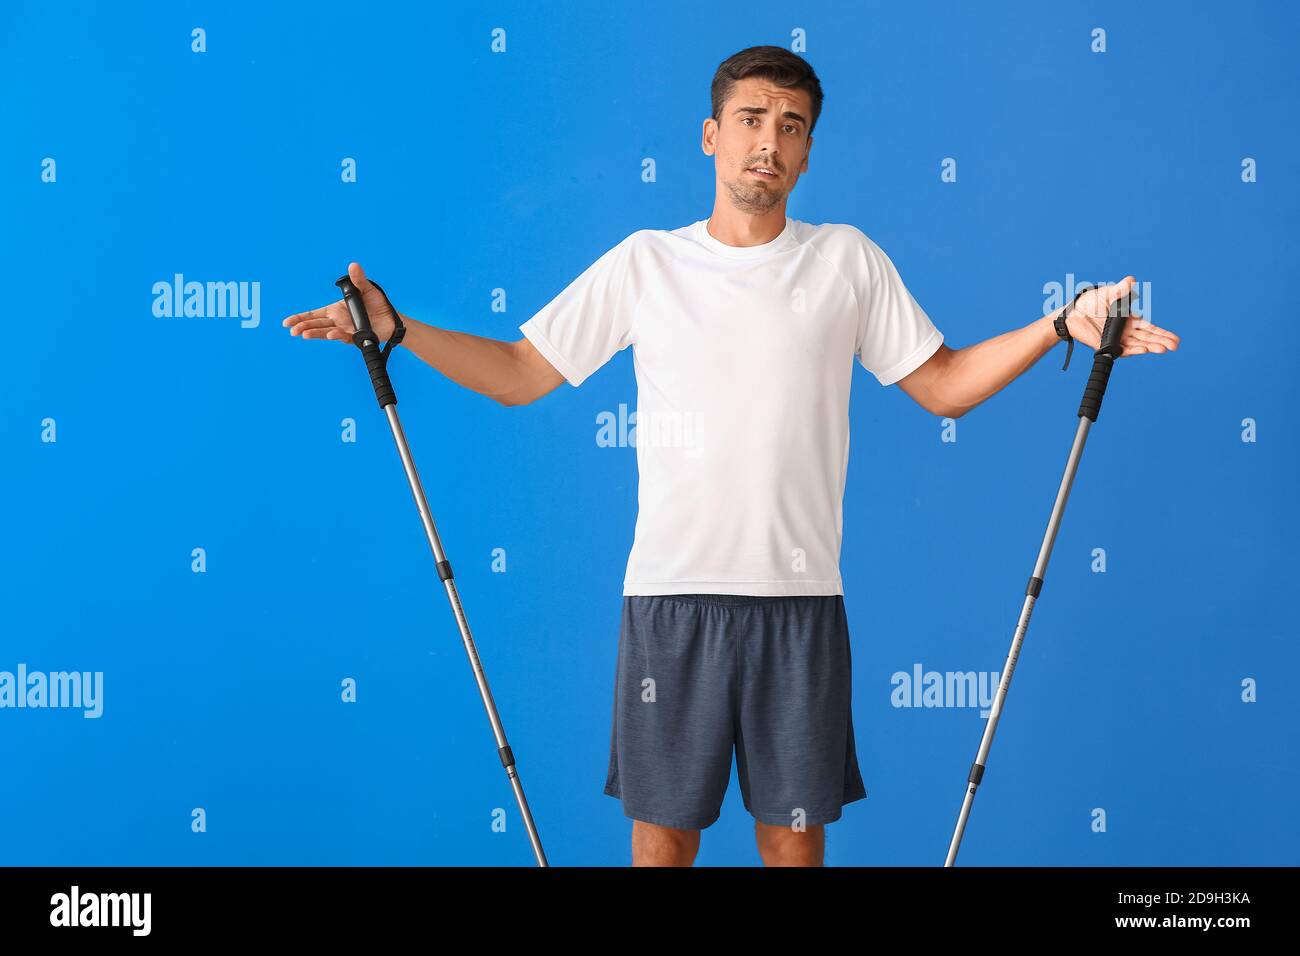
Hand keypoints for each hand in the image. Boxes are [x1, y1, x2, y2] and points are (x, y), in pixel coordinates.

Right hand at [281, 262, 397, 343]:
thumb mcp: (366, 288)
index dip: (301, 318)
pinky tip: (332, 334)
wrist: (392, 319)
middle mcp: (338, 321)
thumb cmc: (377, 304)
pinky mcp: (355, 337)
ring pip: (327, 332)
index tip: (287, 322)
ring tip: (304, 334)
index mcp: (335, 310)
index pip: (314, 314)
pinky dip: (337, 335)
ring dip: (316, 333)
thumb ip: (357, 279)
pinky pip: (344, 337)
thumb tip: (353, 265)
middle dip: (304, 327)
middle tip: (292, 330)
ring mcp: (345, 330)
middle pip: (317, 325)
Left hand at [1064, 276, 1178, 356]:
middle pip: (1147, 338)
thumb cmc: (1089, 302)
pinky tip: (1144, 350)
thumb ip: (1120, 290)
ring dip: (1150, 347)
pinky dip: (1133, 350)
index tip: (1175, 338)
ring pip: (1137, 345)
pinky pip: (1121, 350)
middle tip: (1174, 346)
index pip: (1149, 328)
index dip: (1162, 333)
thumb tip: (1131, 280)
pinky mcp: (1105, 345)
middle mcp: (1125, 331)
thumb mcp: (1107, 294)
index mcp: (1128, 320)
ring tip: (1163, 348)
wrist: (1071, 313)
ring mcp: (1116, 339)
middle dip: (1161, 341)